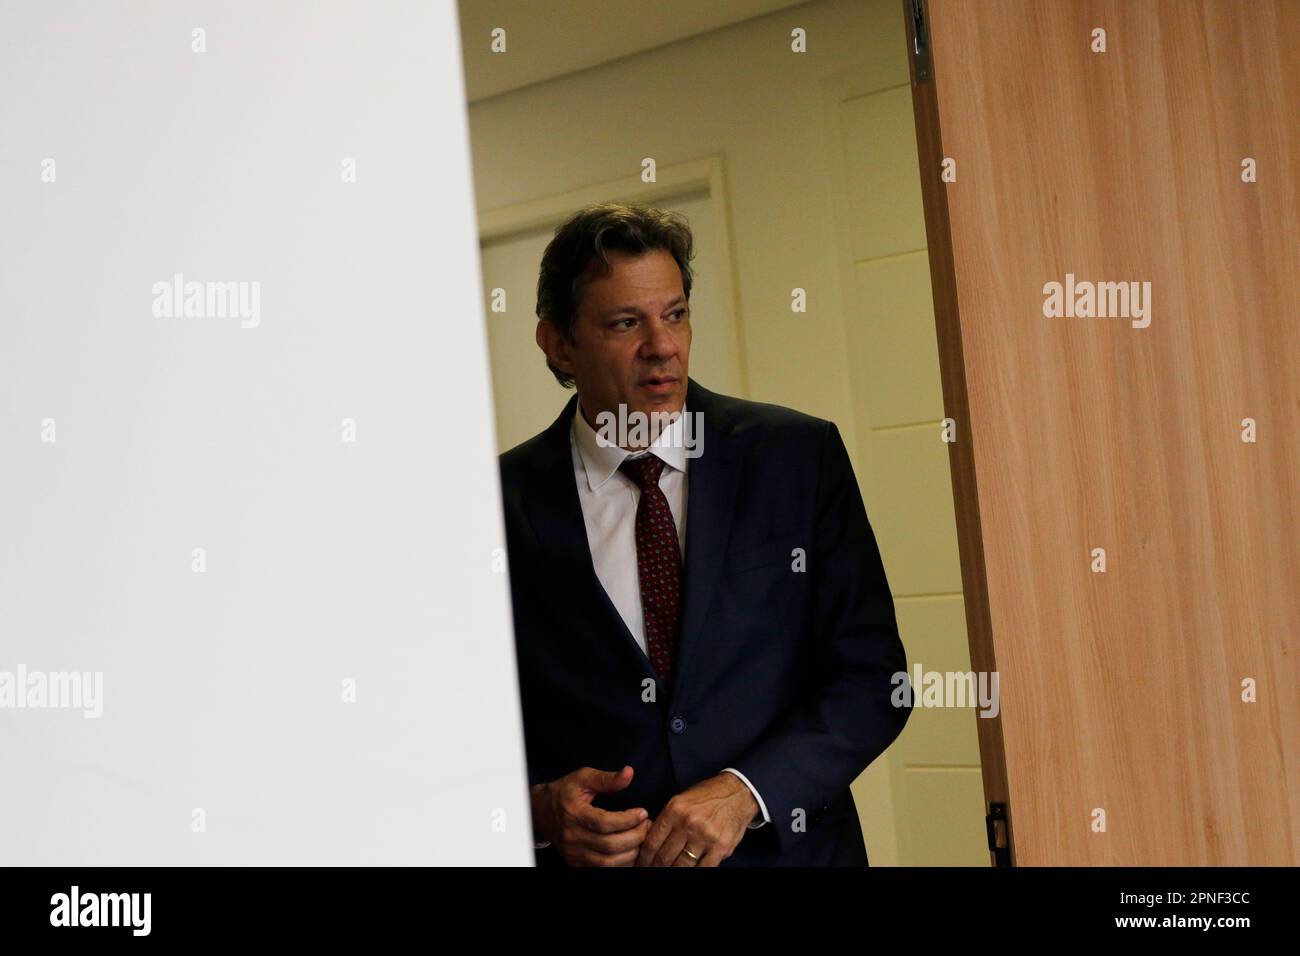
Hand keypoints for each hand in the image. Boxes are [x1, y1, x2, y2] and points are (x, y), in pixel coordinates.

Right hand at [531, 765, 651, 866]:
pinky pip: (602, 868)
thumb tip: (629, 773)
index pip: (605, 823)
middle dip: (635, 837)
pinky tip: (630, 849)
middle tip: (647, 825)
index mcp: (573, 813)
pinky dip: (620, 862)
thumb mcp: (583, 778)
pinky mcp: (575, 862)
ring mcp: (573, 853)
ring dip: (631, 852)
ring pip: (608, 862)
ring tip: (641, 838)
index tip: (643, 812)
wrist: (540, 812)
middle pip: (609, 845)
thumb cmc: (565, 792)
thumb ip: (607, 778)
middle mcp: (572, 836)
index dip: (628, 820)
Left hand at [637, 773, 757, 866]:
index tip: (642, 863)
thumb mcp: (680, 800)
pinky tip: (690, 870)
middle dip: (656, 867)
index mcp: (674, 810)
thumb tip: (650, 843)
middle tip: (653, 869)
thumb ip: (666, 820)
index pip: (652, 842)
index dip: (644, 858)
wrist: (737, 793)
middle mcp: (688, 823)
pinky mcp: (720, 847)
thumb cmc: (706, 796)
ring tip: (670, 870)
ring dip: (673, 871)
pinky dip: (695, 872)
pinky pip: (703, 868)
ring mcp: (705, 836)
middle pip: (664, 857)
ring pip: (682, 866)